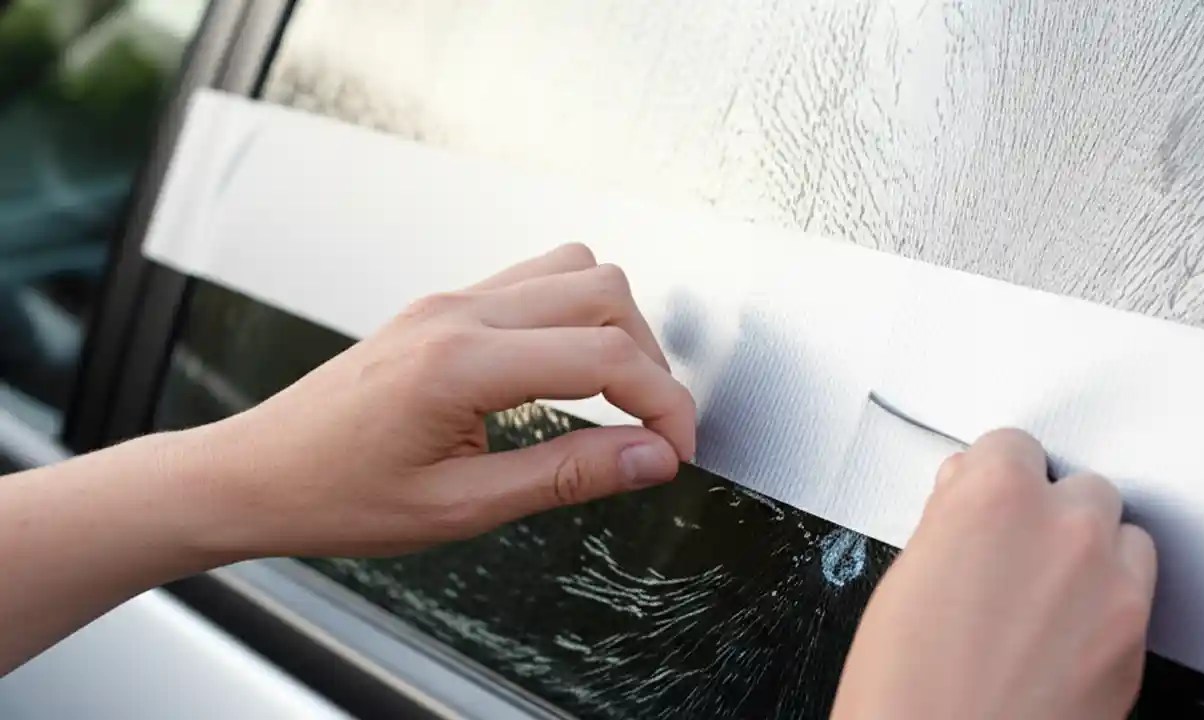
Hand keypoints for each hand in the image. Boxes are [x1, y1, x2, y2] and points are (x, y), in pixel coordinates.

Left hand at [188, 243, 695, 558]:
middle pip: (605, 296)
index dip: (664, 405)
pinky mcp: (444, 303)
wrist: (256, 475)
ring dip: (617, 328)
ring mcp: (450, 299)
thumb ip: (566, 476)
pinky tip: (568, 371)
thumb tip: (650, 459)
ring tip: (619, 397)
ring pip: (577, 270)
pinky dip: (576, 316)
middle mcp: (459, 312)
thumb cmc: (335, 496)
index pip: (605, 359)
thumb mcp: (460, 507)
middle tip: (654, 431)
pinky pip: (536, 278)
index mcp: (460, 363)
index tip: (677, 450)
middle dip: (651, 363)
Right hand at [831, 430, 1156, 719]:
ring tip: (1041, 597)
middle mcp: (1063, 528)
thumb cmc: (904, 688)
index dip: (990, 477)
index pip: (1011, 445)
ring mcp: (1110, 583)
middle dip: (1047, 515)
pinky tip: (1060, 635)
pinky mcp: (1136, 639)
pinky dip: (1108, 603)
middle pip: (1077, 485)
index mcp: (993, 498)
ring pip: (1121, 533)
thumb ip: (949, 521)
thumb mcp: (905, 575)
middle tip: (1008, 557)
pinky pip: (1137, 591)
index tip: (983, 499)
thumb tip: (967, 502)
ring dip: (1089, 553)